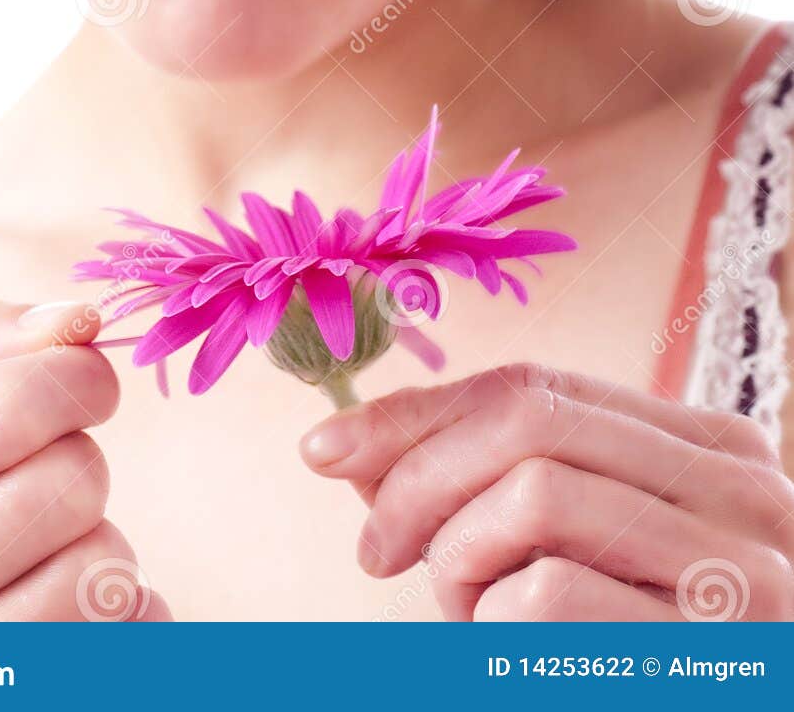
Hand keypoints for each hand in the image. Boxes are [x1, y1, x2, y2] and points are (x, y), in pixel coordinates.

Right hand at [0, 300, 171, 620]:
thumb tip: (79, 320)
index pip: (14, 402)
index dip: (80, 379)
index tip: (86, 389)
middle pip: (72, 479)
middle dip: (81, 469)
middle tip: (41, 494)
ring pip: (106, 563)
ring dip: (102, 551)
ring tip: (41, 564)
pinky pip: (131, 635)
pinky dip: (126, 617)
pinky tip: (65, 624)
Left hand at [300, 361, 793, 620]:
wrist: (732, 705)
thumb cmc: (641, 651)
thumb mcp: (577, 551)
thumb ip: (486, 485)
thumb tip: (348, 445)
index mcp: (707, 447)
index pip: (536, 385)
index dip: (418, 410)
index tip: (327, 448)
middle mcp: (739, 488)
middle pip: (528, 421)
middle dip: (420, 475)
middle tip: (375, 549)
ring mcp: (738, 566)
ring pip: (534, 494)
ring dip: (462, 559)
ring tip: (470, 617)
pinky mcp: (712, 649)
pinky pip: (549, 596)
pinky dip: (496, 626)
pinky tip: (515, 657)